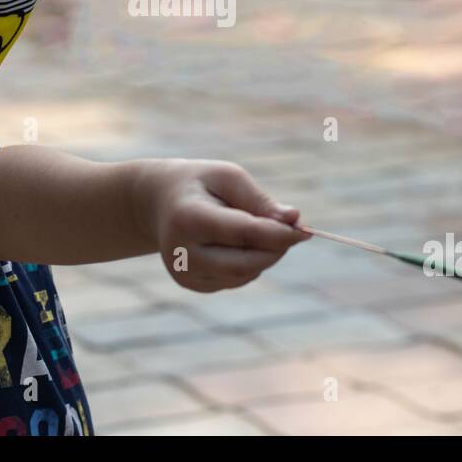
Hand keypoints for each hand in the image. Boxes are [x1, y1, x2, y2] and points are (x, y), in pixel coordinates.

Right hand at [130, 159, 310, 292]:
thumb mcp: (228, 177)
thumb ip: (260, 200)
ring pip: (244, 275)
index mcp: (188, 219)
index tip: (304, 229)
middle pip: (245, 262)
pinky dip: (250, 264)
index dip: (278, 234)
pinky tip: (241, 244)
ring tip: (262, 230)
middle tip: (294, 231)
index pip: (242, 233)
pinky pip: (235, 280)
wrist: (157, 202)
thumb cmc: (200, 183)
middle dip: (276, 249)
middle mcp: (181, 252)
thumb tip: (294, 220)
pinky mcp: (191, 284)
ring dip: (265, 256)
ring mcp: (184, 273)